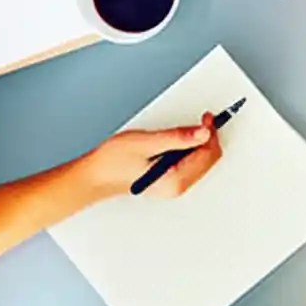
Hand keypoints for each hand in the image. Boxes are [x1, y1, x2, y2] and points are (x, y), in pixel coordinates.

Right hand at [82, 113, 223, 198]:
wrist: (95, 175)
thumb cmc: (113, 161)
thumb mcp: (147, 142)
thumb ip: (177, 138)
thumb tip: (203, 133)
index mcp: (176, 180)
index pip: (208, 154)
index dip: (210, 133)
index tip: (206, 118)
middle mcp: (178, 186)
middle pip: (208, 159)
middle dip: (207, 137)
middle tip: (201, 120)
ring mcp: (174, 185)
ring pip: (201, 161)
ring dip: (198, 142)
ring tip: (185, 130)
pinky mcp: (170, 180)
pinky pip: (190, 163)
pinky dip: (189, 149)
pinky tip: (177, 141)